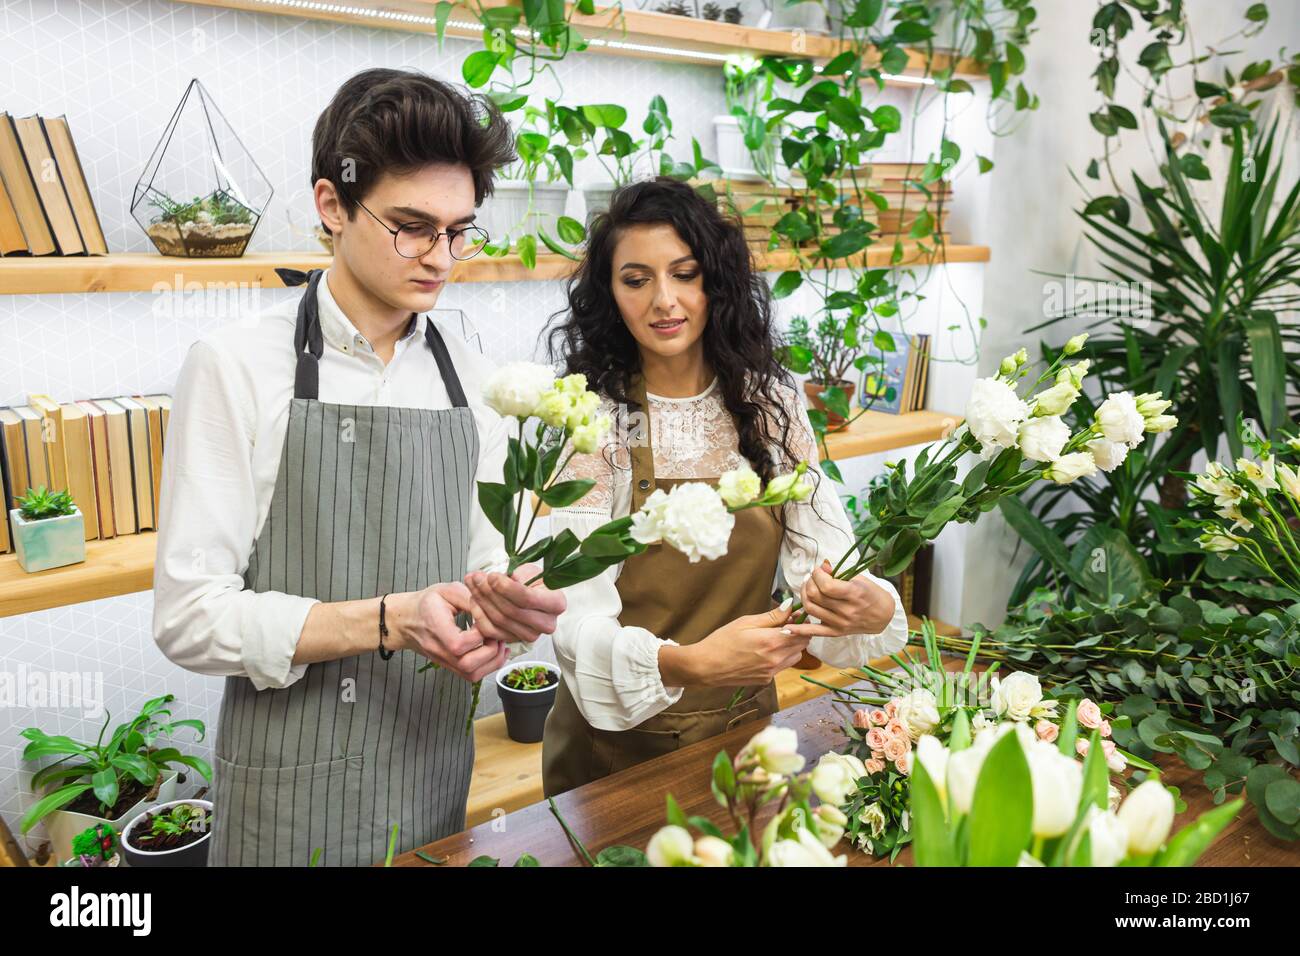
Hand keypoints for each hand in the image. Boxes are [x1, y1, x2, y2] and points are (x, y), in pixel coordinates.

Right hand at [391, 584, 508, 682]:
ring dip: (492, 661)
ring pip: (471, 675)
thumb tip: (490, 607)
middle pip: (467, 665)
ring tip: (499, 643)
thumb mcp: (447, 590)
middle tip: (497, 635)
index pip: (459, 643)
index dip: (479, 634)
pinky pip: (470, 675)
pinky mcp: (449, 665)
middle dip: (491, 651)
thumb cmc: (427, 604)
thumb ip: (469, 598)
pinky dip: (488, 666)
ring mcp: (443, 661)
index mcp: (435, 627)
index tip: (485, 621)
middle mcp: (438, 649)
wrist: (406, 620)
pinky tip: (495, 651)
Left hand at [464, 563, 565, 646]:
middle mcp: (546, 624)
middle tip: (476, 577)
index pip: (527, 598)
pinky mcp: (514, 640)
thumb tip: (495, 581)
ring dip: (481, 601)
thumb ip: (517, 576)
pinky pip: (491, 631)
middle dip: (489, 592)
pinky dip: (479, 615)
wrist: (531, 594)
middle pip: (511, 611)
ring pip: (499, 621)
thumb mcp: (530, 572)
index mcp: (556, 603)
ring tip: (472, 584)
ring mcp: (530, 635)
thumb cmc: (532, 581)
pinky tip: (474, 600)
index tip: (492, 576)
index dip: (506, 588)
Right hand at [666, 602, 809, 687]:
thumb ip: (772, 616)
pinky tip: (765, 650)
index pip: (802, 633)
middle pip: (802, 645)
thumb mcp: (745, 622)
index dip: (802, 622)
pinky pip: (782, 666)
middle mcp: (775, 659)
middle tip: (785, 623)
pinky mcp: (766, 679)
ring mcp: (771, 672)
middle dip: (798, 633)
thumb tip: (790, 607)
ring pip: (795, 657)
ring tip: (775, 637)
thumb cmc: (722, 641)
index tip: (796, 615)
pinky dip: (781, 657)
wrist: (706, 666)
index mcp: (771, 642)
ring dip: (792, 646)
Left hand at [797, 560, 896, 636]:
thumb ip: (839, 573)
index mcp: (854, 594)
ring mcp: (840, 623)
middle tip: (812, 578)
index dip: (817, 574)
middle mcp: (846, 611)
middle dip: (809, 582)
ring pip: (810, 609)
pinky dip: (798, 630)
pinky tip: (786, 627)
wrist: (883, 616)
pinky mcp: (835, 633)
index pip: (826, 585)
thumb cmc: (871, 593)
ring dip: (804, 596)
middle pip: (815, 596)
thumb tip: (822, 567)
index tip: (819, 570)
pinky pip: (813, 631)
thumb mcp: (859, 578)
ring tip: (808, 589)